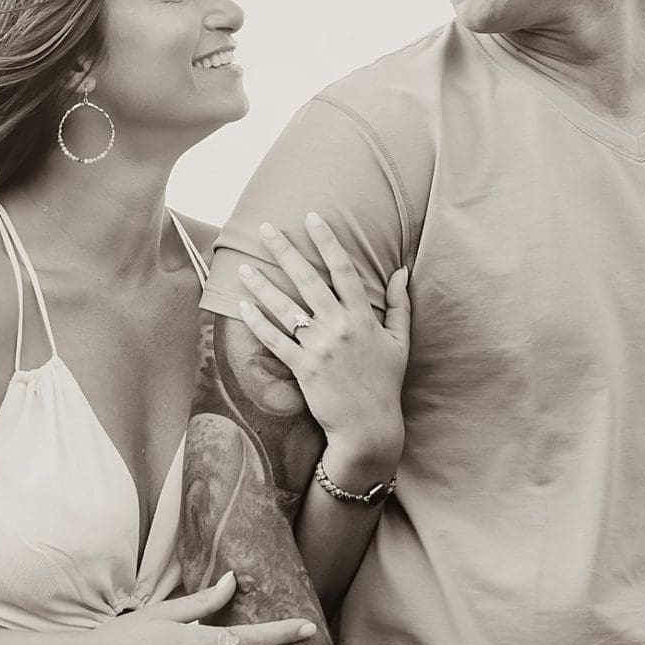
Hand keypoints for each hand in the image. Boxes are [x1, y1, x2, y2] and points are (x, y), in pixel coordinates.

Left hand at [237, 215, 410, 479]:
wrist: (369, 427)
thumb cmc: (385, 383)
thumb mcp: (400, 341)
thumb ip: (399, 305)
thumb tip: (402, 270)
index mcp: (363, 317)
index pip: (344, 269)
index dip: (328, 241)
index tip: (312, 218)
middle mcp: (339, 327)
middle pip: (308, 279)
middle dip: (285, 250)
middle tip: (266, 228)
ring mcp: (319, 348)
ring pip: (285, 308)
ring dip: (262, 285)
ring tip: (242, 266)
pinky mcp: (303, 368)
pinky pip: (275, 340)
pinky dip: (258, 322)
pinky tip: (243, 305)